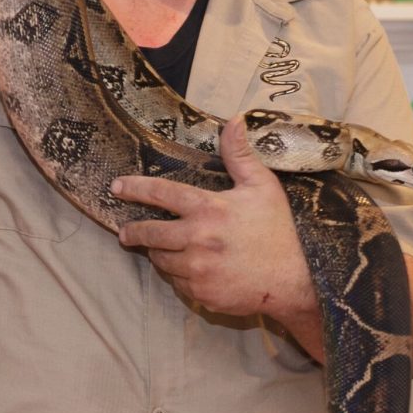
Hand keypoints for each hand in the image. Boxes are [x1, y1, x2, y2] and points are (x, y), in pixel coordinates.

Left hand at [112, 115, 320, 331]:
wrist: (296, 281)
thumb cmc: (279, 230)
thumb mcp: (263, 187)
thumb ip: (240, 155)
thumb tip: (234, 119)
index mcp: (208, 208)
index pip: (161, 194)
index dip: (135, 188)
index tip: (117, 187)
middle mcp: (197, 239)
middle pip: (149, 233)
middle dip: (133, 231)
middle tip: (125, 232)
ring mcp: (196, 269)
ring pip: (160, 260)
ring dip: (158, 253)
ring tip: (163, 248)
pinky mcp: (200, 293)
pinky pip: (176, 282)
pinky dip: (178, 274)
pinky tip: (190, 268)